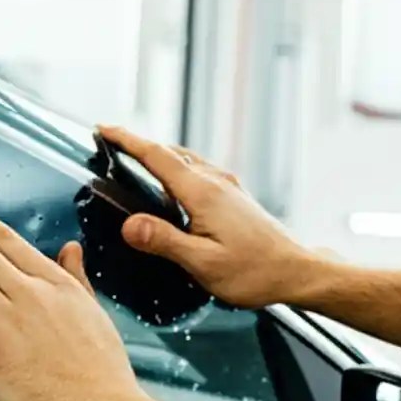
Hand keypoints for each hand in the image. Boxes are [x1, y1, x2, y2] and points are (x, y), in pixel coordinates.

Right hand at [98, 125, 321, 307]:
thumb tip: (128, 224)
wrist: (297, 272)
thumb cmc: (254, 272)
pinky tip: (174, 185)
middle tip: (111, 142)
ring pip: (185, 160)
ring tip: (136, 160)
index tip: (103, 128)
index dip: (126, 140)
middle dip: (138, 145)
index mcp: (202, 193)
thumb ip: (164, 241)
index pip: (156, 156)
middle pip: (169, 152)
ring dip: (158, 155)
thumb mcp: (203, 263)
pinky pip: (199, 171)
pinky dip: (177, 168)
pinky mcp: (235, 196)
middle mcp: (215, 182)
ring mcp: (227, 186)